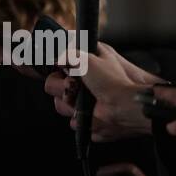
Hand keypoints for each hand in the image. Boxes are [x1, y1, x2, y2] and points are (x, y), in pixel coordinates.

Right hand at [44, 43, 159, 141]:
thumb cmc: (111, 80)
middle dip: (59, 87)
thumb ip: (69, 54)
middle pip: (51, 86)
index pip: (55, 67)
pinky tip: (88, 113)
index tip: (53, 70)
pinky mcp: (84, 120)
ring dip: (68, 104)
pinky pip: (71, 121)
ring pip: (59, 104)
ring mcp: (80, 103)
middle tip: (71, 86)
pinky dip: (78, 119)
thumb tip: (58, 58)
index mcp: (79, 68)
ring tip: (80, 101)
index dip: (51, 69)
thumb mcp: (89, 57)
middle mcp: (78, 85)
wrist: (124, 106)